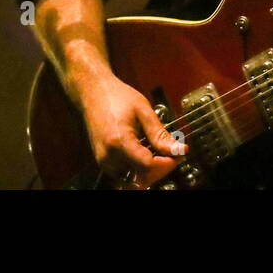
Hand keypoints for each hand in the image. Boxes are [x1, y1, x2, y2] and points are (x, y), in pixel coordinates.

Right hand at [77, 71, 186, 188]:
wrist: (94, 93)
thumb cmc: (116, 97)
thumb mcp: (143, 111)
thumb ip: (160, 134)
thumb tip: (179, 149)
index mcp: (119, 141)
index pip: (148, 165)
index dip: (167, 163)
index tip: (179, 154)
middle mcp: (109, 156)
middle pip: (142, 177)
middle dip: (162, 168)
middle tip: (174, 154)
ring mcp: (104, 162)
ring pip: (134, 179)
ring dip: (151, 171)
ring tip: (161, 154)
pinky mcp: (104, 163)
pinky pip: (126, 174)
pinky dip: (140, 169)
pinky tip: (149, 155)